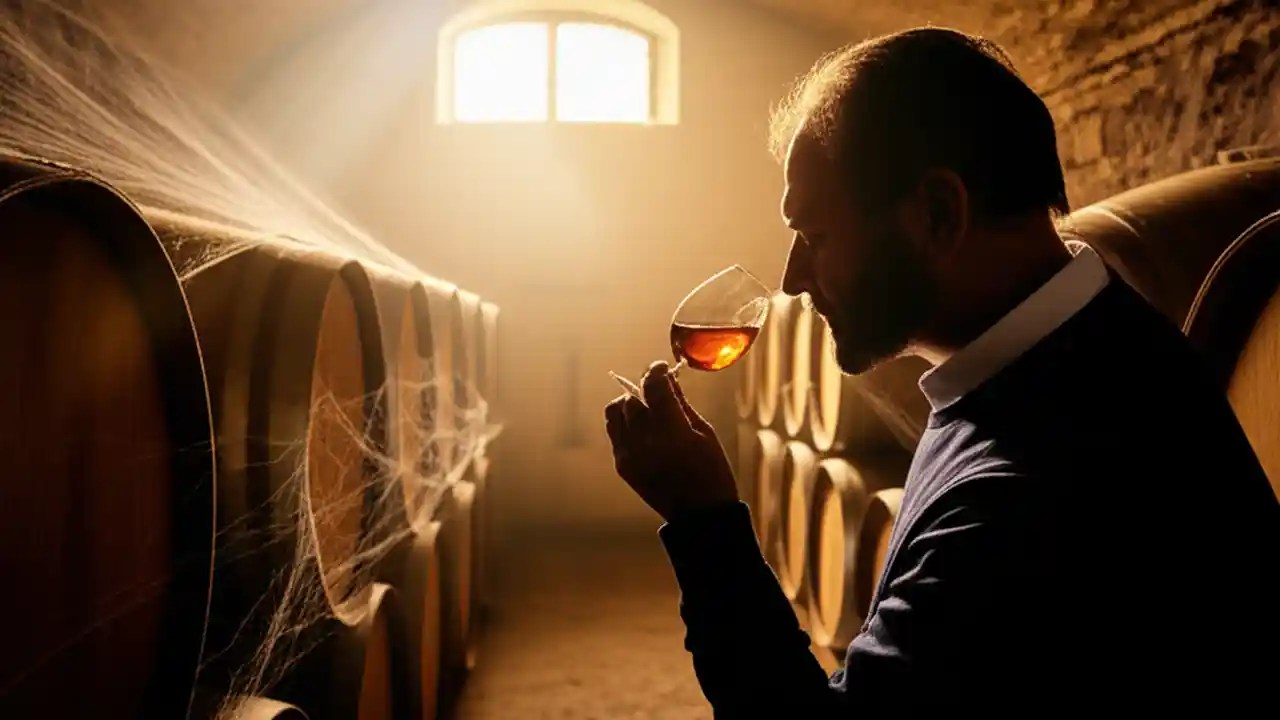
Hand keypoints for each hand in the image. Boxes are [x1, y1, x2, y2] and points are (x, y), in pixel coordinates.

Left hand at [603, 360, 737, 521]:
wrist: (699, 515)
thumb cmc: (712, 472)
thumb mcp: (705, 433)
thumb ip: (681, 404)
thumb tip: (669, 379)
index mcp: (673, 433)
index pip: (654, 387)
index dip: (657, 371)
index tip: (662, 367)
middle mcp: (646, 442)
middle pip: (633, 398)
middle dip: (646, 389)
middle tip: (659, 389)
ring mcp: (630, 455)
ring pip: (616, 411)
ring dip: (630, 403)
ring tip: (646, 407)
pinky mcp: (622, 465)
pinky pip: (614, 431)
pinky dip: (625, 422)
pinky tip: (642, 426)